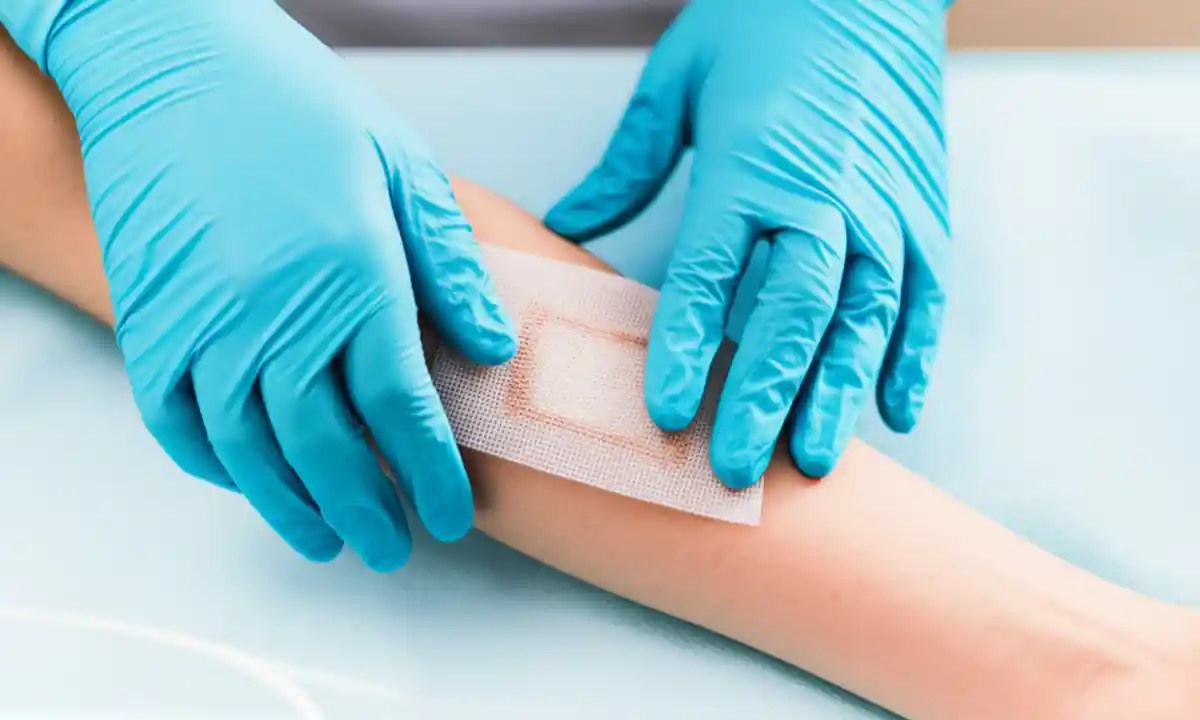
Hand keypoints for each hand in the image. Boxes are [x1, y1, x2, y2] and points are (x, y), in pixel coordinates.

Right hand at [0, 0, 516, 568]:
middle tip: (394, 548)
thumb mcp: (400, 166)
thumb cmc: (297, 105)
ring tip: (328, 540)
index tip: (454, 517)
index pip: (403, 407)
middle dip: (368, 510)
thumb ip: (450, 264)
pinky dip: (213, 465)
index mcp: (352, 275)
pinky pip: (175, 421)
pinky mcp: (147, 321)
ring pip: (250, 450)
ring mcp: (202, 323)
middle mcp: (274, 313)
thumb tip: (496, 349)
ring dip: (292, 507)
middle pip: (328, 447)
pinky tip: (250, 482)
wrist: (173, 59)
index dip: (432, 473)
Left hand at [546, 0, 949, 484]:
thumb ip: (625, 165)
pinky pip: (926, 299)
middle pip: (791, 313)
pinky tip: (893, 414)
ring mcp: (884, 209)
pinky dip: (912, 358)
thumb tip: (563, 228)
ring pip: (862, 319)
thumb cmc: (761, 23)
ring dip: (836, 394)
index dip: (683, 347)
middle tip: (734, 470)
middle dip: (762, 396)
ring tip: (810, 463)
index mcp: (751, 164)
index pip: (708, 274)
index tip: (662, 414)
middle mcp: (824, 196)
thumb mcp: (677, 80)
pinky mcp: (926, 214)